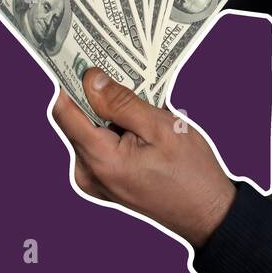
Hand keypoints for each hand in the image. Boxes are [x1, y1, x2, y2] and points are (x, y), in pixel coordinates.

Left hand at [51, 68, 236, 249]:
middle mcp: (89, 173)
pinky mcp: (104, 182)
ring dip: (107, 113)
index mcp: (101, 160)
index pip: (65, 112)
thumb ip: (121, 102)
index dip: (71, 83)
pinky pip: (99, 146)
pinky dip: (113, 130)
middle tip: (122, 78)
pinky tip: (139, 126)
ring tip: (139, 107)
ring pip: (88, 131)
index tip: (84, 59)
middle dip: (95, 96)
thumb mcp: (160, 127)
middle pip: (75, 120)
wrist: (206, 213)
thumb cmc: (191, 172)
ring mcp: (95, 181)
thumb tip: (90, 79)